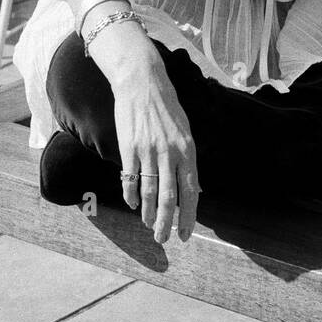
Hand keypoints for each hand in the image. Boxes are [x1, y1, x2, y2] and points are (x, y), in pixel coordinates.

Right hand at [88, 22, 199, 243]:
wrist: (142, 82)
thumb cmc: (165, 106)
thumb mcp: (185, 130)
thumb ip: (187, 158)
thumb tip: (191, 186)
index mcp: (187, 149)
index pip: (190, 191)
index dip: (188, 216)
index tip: (184, 234)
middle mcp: (170, 153)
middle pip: (169, 197)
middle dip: (166, 223)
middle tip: (163, 240)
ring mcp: (148, 151)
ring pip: (149, 192)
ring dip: (149, 213)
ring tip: (149, 226)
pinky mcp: (129, 148)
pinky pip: (130, 178)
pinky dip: (130, 195)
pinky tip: (132, 205)